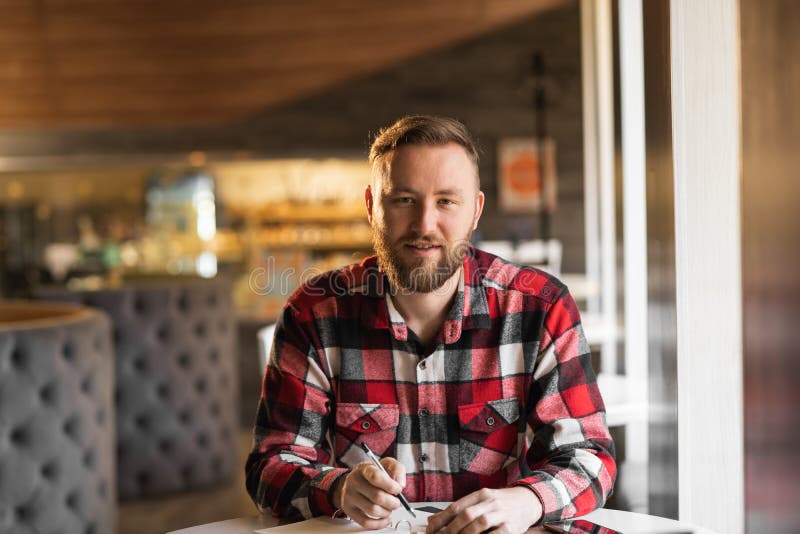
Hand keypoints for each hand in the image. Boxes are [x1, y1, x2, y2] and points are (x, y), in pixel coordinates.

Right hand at [332, 457, 406, 529]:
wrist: (356, 480)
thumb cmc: (374, 473)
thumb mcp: (387, 464)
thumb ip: (397, 469)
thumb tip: (400, 484)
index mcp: (364, 468)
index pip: (375, 477)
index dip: (390, 486)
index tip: (398, 489)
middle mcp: (354, 481)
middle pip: (377, 496)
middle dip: (392, 502)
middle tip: (396, 502)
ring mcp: (350, 496)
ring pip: (373, 510)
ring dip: (386, 512)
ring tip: (389, 508)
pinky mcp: (349, 510)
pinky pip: (366, 522)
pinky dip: (380, 523)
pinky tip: (385, 518)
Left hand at [425, 487, 542, 533]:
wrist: (529, 501)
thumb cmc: (503, 503)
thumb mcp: (482, 501)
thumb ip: (461, 509)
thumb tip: (434, 520)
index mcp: (481, 494)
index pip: (457, 506)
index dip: (441, 519)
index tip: (431, 529)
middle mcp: (490, 501)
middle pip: (466, 514)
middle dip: (451, 529)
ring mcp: (501, 513)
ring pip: (479, 523)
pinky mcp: (511, 527)